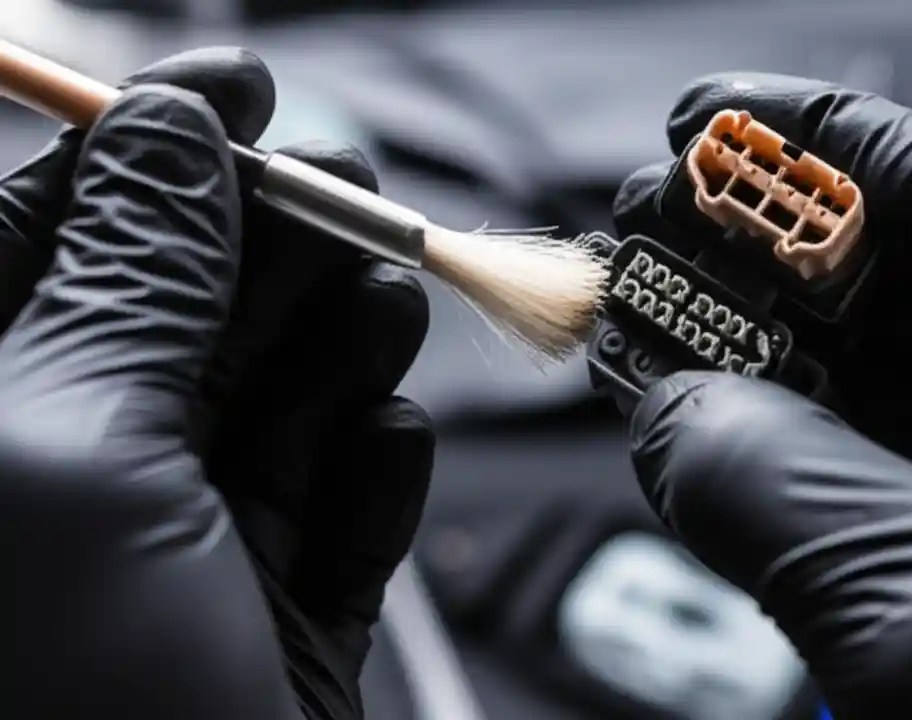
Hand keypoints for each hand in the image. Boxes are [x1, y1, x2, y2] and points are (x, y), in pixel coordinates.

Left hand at [0, 49, 430, 718]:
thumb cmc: (77, 713)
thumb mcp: (73, 456)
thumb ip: (123, 286)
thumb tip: (172, 135)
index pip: (42, 241)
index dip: (138, 149)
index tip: (236, 83)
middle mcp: (72, 479)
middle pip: (178, 308)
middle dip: (265, 246)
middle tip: (346, 199)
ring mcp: (183, 547)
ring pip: (271, 396)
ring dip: (334, 345)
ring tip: (379, 312)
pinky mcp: (279, 608)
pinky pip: (335, 504)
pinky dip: (368, 467)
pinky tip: (381, 446)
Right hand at [615, 74, 911, 718]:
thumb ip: (775, 483)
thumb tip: (670, 416)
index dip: (814, 144)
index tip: (699, 125)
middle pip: (895, 290)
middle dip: (758, 257)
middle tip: (637, 241)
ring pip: (865, 401)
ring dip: (749, 369)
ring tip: (641, 340)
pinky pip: (860, 504)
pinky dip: (772, 475)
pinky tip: (700, 450)